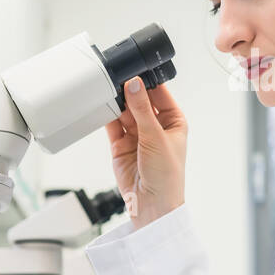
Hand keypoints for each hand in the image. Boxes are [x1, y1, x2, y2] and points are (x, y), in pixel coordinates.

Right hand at [104, 77, 187, 227]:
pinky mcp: (121, 145)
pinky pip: (112, 125)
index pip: (160, 93)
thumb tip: (134, 84)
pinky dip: (106, 116)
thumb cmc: (166, 176)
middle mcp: (156, 126)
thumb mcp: (156, 137)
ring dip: (116, 102)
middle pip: (140, 100)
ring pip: (124, 111)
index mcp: (174, 121)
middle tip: (116, 76)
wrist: (151, 205)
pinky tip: (100, 105)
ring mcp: (137, 135)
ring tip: (106, 89)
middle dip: (129, 90)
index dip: (147, 81)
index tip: (134, 69)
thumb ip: (142, 109)